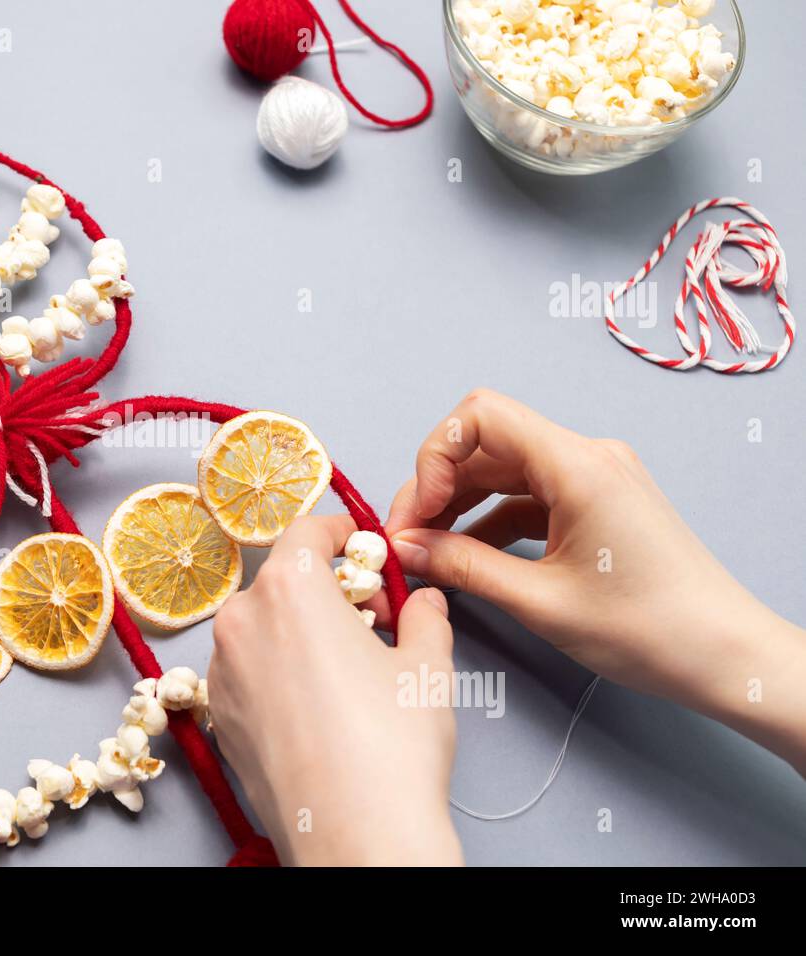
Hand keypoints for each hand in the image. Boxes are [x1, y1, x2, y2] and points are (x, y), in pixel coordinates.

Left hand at [208, 514, 463, 865]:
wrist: (354, 834)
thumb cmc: (392, 746)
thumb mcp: (427, 665)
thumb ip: (424, 616)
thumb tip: (424, 599)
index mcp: (290, 589)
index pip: (307, 529)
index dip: (341, 532)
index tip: (362, 547)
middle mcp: (242, 621)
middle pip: (283, 580)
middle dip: (327, 589)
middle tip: (373, 619)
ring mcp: (221, 671)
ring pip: (260, 626)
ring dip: (298, 630)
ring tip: (346, 667)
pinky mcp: (217, 716)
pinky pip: (246, 670)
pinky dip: (276, 670)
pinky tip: (316, 705)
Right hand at [384, 389, 805, 773]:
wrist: (725, 654)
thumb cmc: (652, 630)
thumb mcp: (540, 602)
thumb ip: (463, 567)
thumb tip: (407, 549)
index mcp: (578, 466)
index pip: (481, 416)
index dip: (434, 456)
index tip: (417, 513)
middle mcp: (586, 457)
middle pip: (485, 442)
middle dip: (436, 485)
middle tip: (407, 539)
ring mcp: (593, 477)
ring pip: (501, 468)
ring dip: (458, 502)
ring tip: (428, 549)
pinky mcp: (595, 501)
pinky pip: (525, 493)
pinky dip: (488, 517)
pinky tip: (466, 554)